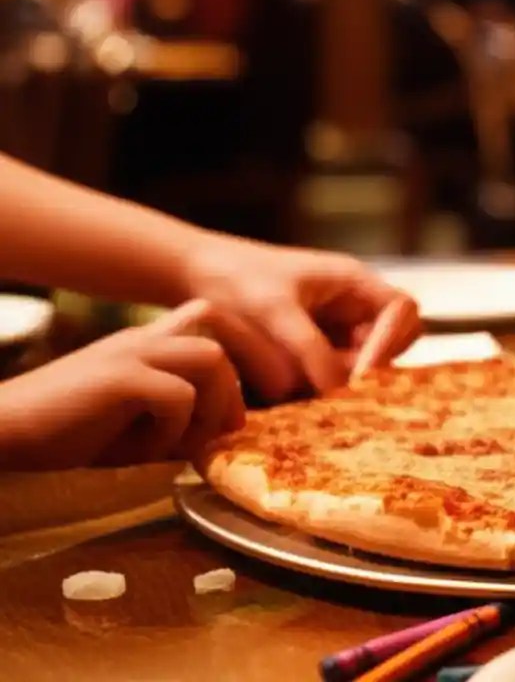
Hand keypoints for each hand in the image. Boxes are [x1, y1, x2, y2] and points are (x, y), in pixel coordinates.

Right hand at [0, 301, 244, 469]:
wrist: (3, 430)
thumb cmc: (67, 432)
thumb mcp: (136, 428)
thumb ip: (178, 423)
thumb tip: (222, 435)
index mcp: (147, 344)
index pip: (209, 318)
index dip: (238, 353)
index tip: (235, 408)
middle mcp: (143, 340)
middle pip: (220, 346)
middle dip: (232, 396)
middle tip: (220, 432)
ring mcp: (131, 354)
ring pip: (211, 360)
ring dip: (210, 407)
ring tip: (183, 441)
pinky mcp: (119, 377)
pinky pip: (178, 395)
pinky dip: (175, 429)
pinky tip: (147, 450)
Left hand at [181, 235, 420, 402]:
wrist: (194, 276)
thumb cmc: (235, 278)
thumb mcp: (274, 311)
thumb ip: (310, 348)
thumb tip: (340, 390)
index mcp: (354, 280)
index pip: (401, 310)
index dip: (390, 341)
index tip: (363, 373)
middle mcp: (355, 304)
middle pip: (395, 339)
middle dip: (374, 365)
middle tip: (344, 389)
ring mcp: (338, 327)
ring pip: (367, 362)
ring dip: (348, 379)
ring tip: (314, 392)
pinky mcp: (318, 348)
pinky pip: (338, 372)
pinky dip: (327, 385)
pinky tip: (302, 394)